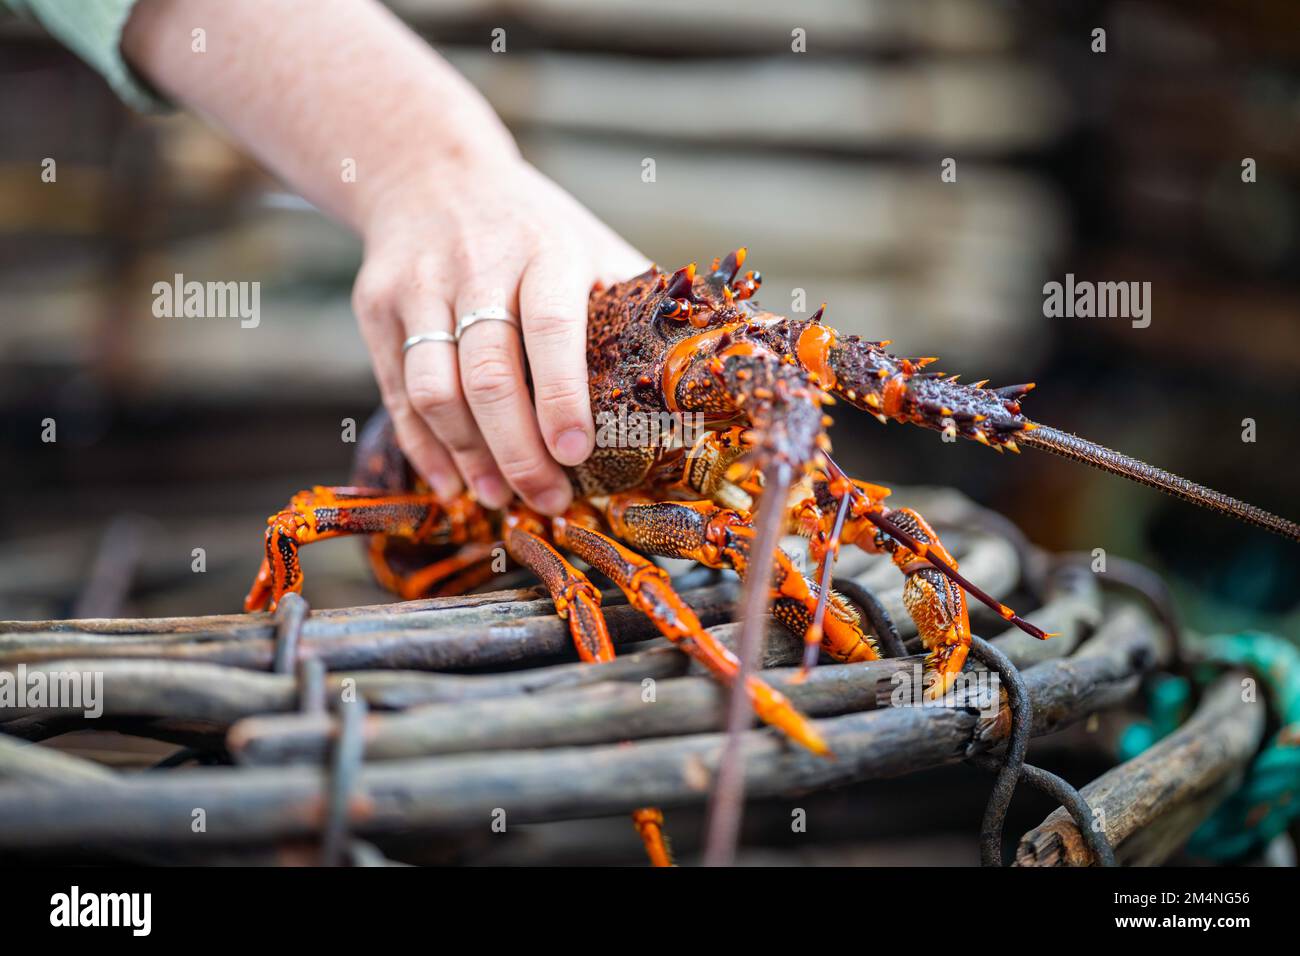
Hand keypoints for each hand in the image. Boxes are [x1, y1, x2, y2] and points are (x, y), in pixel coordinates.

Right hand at [353, 155, 647, 513]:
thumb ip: (633, 303)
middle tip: (548, 499)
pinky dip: (425, 448)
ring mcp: (419, 286)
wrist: (429, 173)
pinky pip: (398, 392)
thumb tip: (696, 375)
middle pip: (489, 373)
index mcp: (544, 251)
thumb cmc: (534, 230)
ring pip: (434, 390)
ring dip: (469, 456)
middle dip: (518, 450)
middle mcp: (477, 265)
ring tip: (501, 498)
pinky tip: (453, 484)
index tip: (576, 453)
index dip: (562, 396)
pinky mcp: (377, 308)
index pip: (551, 328)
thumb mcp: (589, 244)